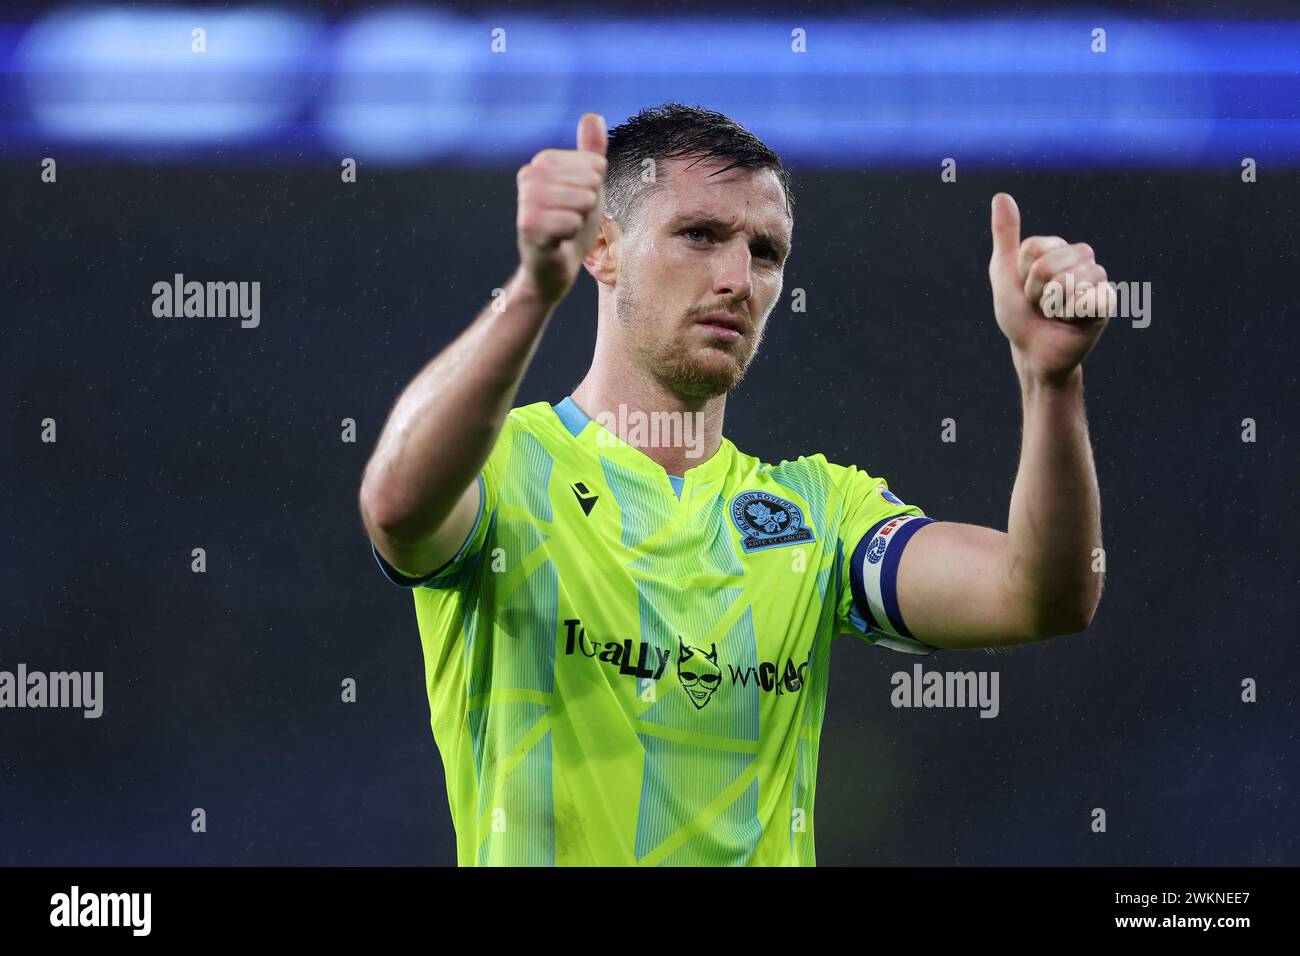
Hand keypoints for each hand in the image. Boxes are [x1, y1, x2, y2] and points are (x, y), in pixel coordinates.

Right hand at [516, 112, 607, 305]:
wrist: (553, 268)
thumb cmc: (570, 226)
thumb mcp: (586, 185)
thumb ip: (590, 152)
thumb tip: (593, 115)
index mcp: (543, 162)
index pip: (596, 164)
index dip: (595, 189)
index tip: (575, 204)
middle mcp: (529, 174)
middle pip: (590, 181)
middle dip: (589, 205)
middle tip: (571, 219)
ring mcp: (526, 199)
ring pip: (583, 201)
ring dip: (581, 221)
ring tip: (564, 229)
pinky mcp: (528, 225)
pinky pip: (571, 222)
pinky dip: (572, 236)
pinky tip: (558, 240)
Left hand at [988, 193, 1112, 384]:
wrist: (1033, 350)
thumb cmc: (1019, 313)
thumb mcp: (1004, 272)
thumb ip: (1005, 234)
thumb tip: (1001, 195)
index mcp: (1057, 247)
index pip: (1033, 248)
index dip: (1022, 273)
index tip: (1025, 287)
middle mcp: (1081, 259)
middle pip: (1048, 263)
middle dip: (1035, 290)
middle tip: (1039, 303)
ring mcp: (1096, 280)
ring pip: (1068, 281)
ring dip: (1050, 304)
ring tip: (1054, 312)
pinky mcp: (1106, 302)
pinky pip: (1088, 298)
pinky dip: (1070, 313)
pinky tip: (1071, 320)